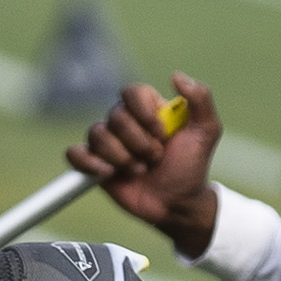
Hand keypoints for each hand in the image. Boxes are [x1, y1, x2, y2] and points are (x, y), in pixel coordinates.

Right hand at [66, 75, 220, 256]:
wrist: (177, 204)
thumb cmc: (191, 168)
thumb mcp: (206, 132)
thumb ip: (200, 99)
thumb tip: (176, 75)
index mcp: (149, 109)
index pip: (132, 92)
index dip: (144, 113)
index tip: (161, 134)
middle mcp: (125, 122)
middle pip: (115, 117)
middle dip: (139, 143)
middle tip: (155, 158)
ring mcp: (108, 143)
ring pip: (97, 135)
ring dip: (122, 157)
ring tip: (140, 170)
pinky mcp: (93, 164)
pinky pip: (74, 154)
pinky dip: (89, 163)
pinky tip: (109, 173)